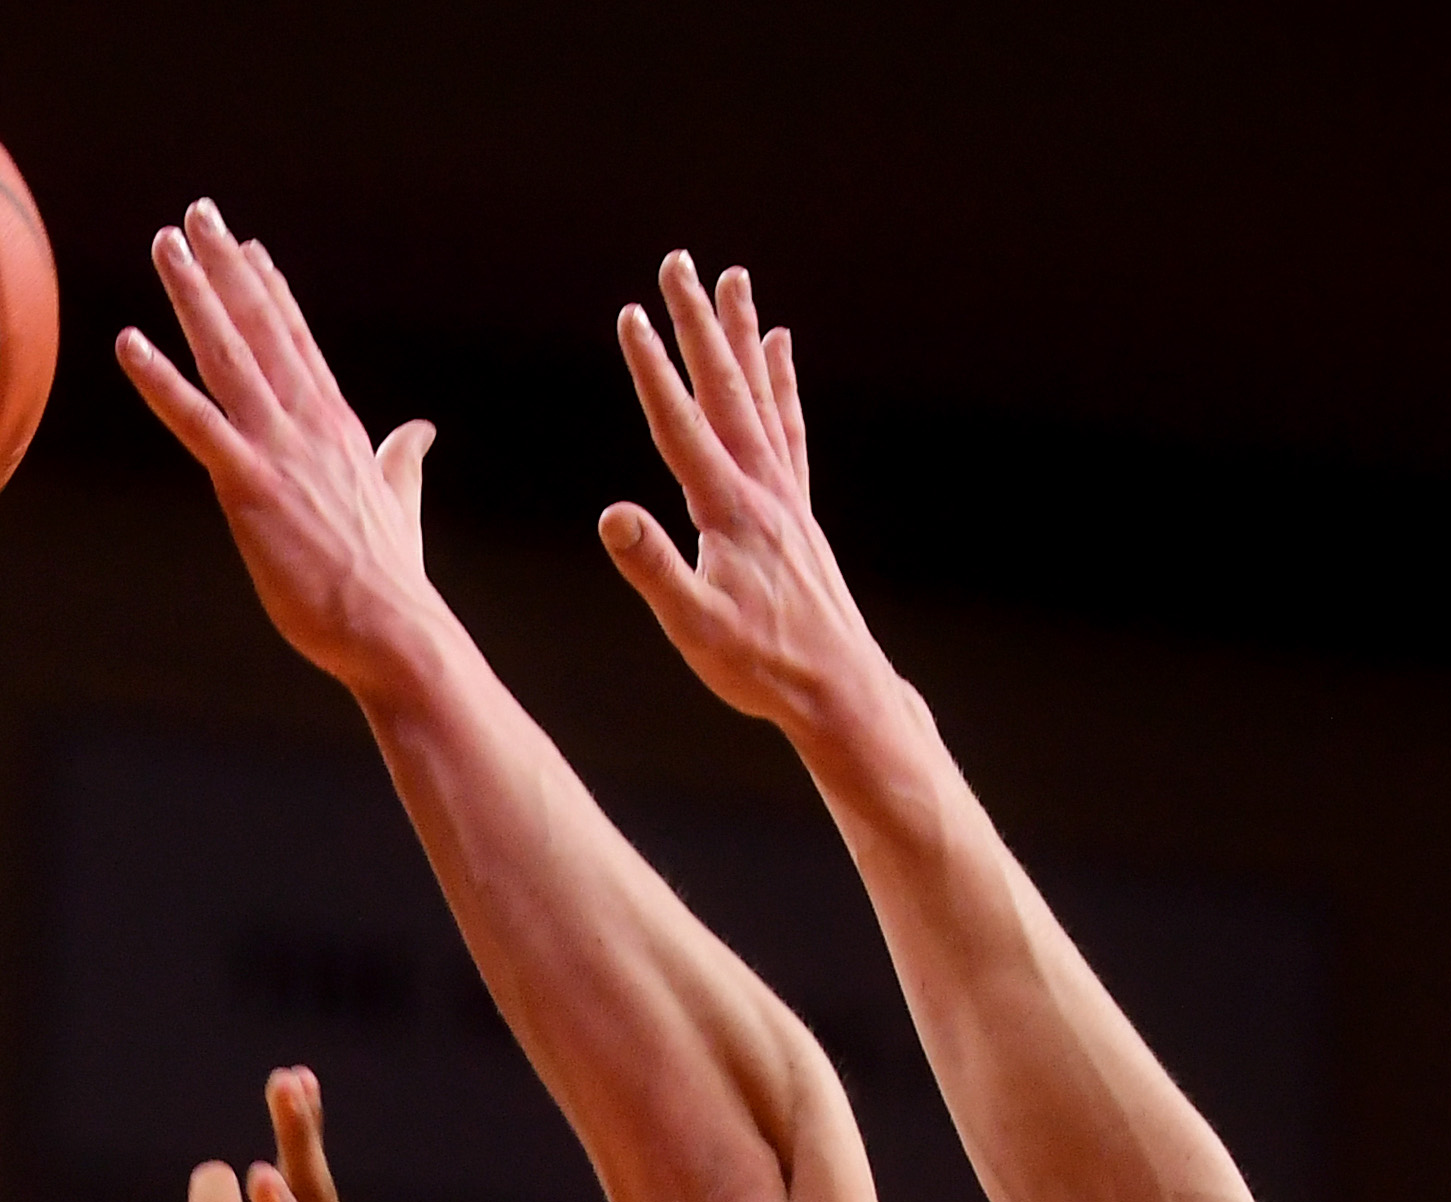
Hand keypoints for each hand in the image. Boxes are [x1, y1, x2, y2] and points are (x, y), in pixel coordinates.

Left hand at [118, 201, 445, 700]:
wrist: (393, 629)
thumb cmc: (392, 582)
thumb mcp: (401, 505)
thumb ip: (403, 461)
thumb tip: (422, 430)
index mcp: (338, 429)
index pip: (297, 343)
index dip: (269, 292)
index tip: (248, 248)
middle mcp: (308, 425)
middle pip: (259, 329)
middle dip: (225, 268)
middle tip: (196, 214)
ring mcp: (278, 451)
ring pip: (226, 355)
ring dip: (193, 296)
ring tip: (164, 244)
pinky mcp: (250, 487)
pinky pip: (195, 422)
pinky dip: (160, 380)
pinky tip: (128, 342)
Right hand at [600, 257, 894, 741]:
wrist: (837, 688)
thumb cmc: (762, 666)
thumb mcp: (695, 627)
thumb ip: (655, 569)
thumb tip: (613, 517)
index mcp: (729, 510)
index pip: (681, 424)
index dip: (652, 368)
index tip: (630, 312)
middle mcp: (762, 488)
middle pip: (724, 388)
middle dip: (698, 324)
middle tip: (678, 262)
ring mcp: (785, 496)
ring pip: (759, 396)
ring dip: (742, 337)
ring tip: (734, 279)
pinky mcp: (798, 512)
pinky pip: (788, 429)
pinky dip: (780, 383)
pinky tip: (779, 349)